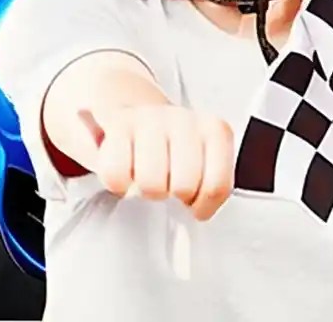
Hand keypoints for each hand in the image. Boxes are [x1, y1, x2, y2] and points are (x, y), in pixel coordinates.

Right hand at [79, 105, 235, 220]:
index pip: (216, 186)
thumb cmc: (175, 149)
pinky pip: (116, 174)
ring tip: (149, 179)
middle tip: (169, 187)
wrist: (143, 118)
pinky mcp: (119, 124)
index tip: (193, 202)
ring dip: (148, 190)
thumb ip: (211, 188)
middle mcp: (185, 121)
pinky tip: (128, 174)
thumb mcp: (205, 163)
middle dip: (174, 196)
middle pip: (183, 186)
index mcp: (215, 131)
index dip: (201, 206)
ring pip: (150, 183)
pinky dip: (119, 184)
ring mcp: (151, 119)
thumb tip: (200, 213)